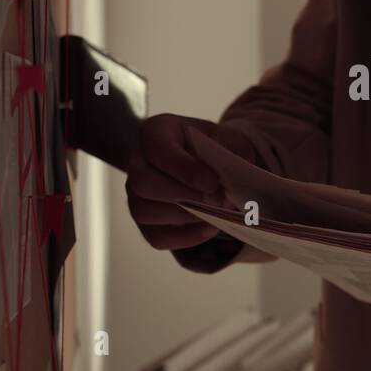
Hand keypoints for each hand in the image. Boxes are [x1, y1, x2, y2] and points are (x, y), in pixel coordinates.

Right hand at [125, 114, 257, 250]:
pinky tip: (207, 228)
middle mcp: (136, 162)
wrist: (190, 158)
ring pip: (143, 211)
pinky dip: (184, 238)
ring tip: (214, 214)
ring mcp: (134, 194)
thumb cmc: (207, 145)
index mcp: (155, 133)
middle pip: (143, 183)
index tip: (214, 183)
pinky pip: (154, 236)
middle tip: (217, 200)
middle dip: (184, 196)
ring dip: (183, 218)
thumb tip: (236, 174)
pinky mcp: (143, 221)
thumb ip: (233, 146)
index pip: (158, 150)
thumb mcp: (223, 135)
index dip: (186, 170)